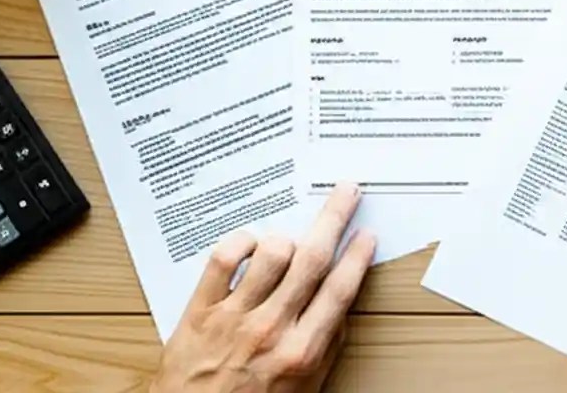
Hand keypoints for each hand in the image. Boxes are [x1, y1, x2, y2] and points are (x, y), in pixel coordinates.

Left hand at [151, 183, 376, 392]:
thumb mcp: (303, 390)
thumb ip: (324, 349)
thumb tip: (339, 310)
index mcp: (301, 351)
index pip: (339, 290)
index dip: (357, 256)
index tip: (366, 236)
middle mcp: (271, 329)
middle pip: (311, 259)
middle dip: (334, 219)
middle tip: (346, 192)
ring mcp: (234, 317)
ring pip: (270, 253)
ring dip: (285, 237)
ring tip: (289, 238)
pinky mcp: (201, 311)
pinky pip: (222, 260)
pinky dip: (239, 242)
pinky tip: (248, 244)